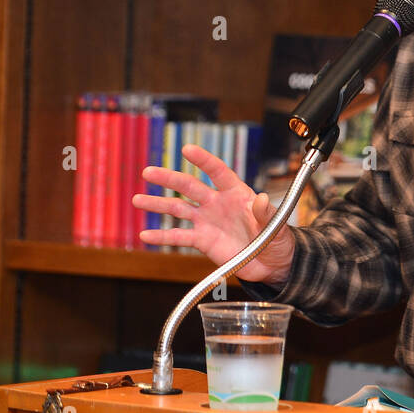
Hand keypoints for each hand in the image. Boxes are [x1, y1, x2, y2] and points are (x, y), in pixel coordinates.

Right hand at [133, 144, 295, 286]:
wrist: (271, 263)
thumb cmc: (276, 238)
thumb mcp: (276, 225)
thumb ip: (266, 213)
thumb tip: (261, 199)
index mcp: (236, 192)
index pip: (217, 171)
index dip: (203, 160)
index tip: (187, 149)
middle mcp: (217, 203)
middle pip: (189, 187)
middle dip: (169, 179)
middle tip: (148, 172)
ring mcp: (207, 221)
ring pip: (178, 210)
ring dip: (157, 205)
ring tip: (137, 200)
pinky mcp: (202, 241)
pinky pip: (179, 237)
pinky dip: (162, 238)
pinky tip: (145, 236)